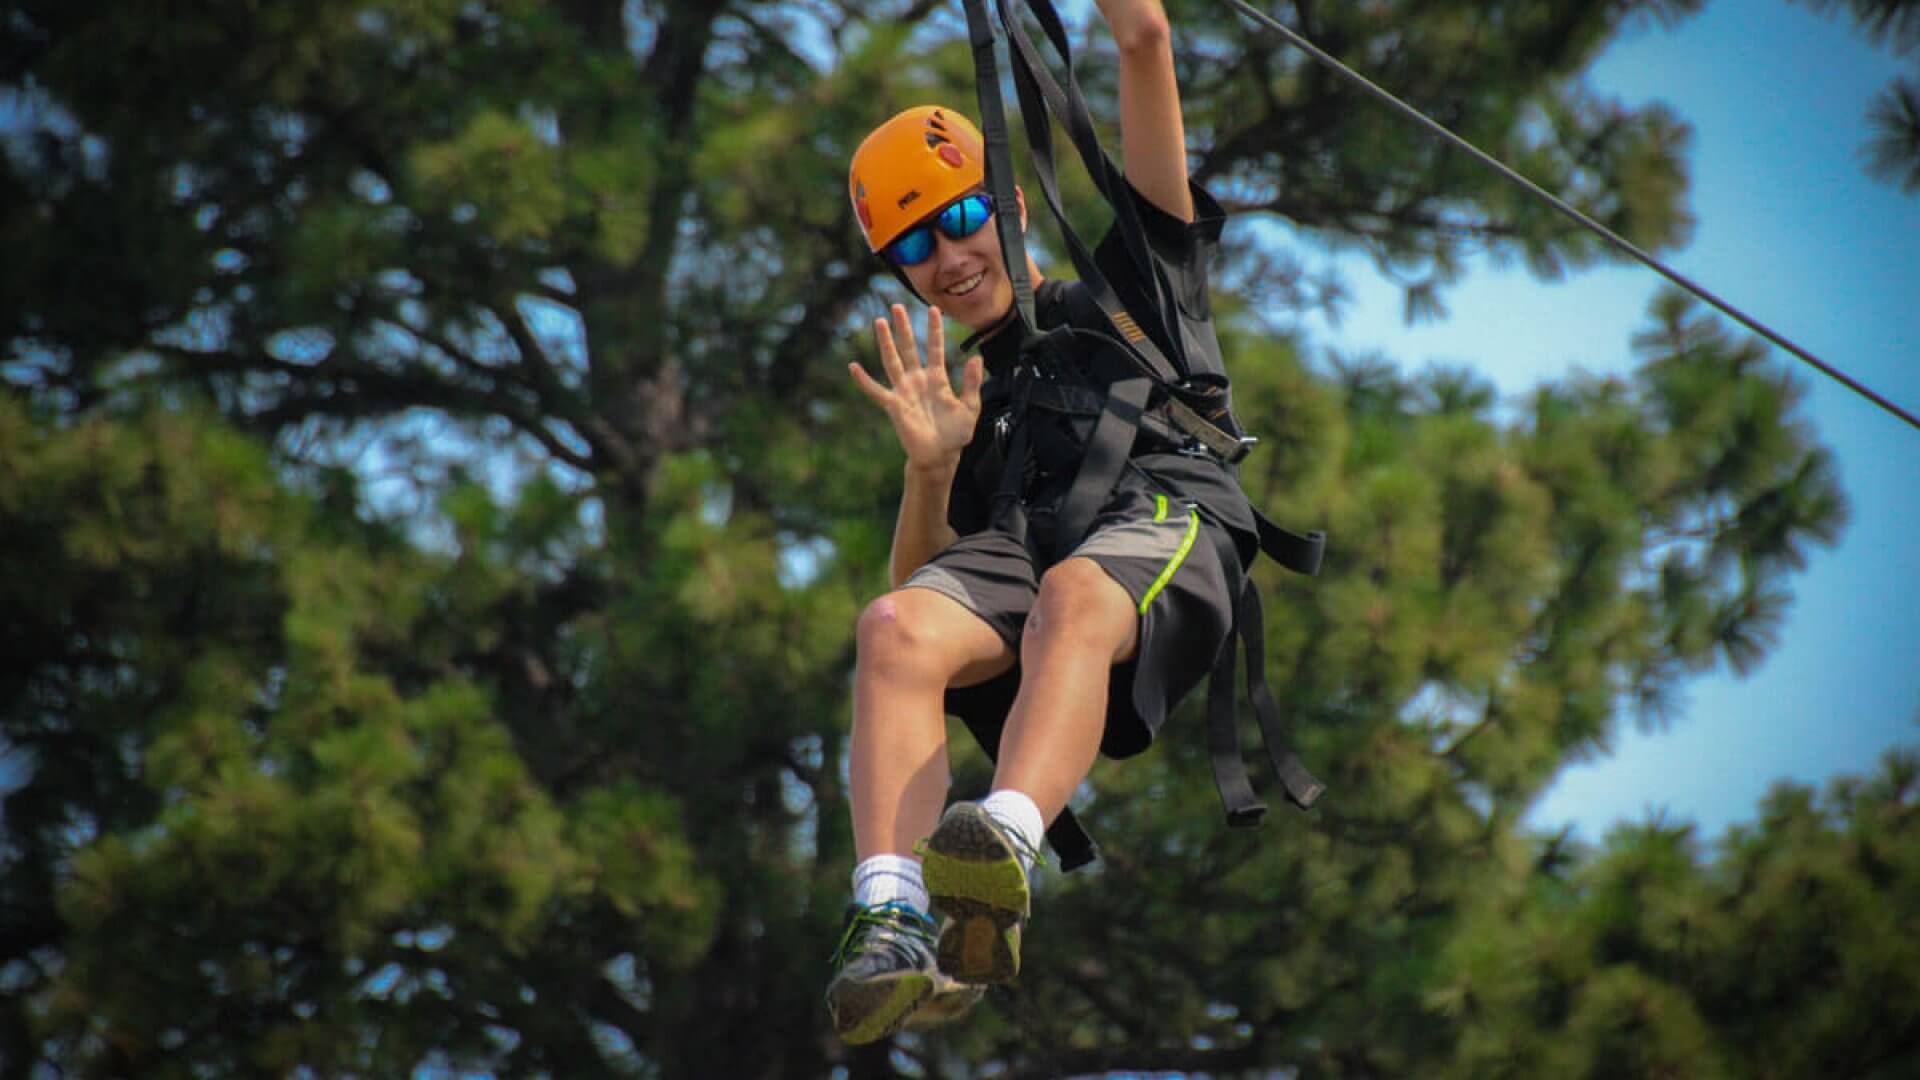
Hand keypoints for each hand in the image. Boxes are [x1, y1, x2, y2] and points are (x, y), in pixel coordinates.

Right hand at [848, 304, 985, 470]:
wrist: (941, 457)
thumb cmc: (956, 435)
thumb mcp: (970, 407)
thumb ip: (972, 383)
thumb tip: (976, 358)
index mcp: (937, 379)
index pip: (935, 348)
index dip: (934, 329)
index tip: (934, 309)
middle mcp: (918, 381)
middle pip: (909, 348)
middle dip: (903, 328)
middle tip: (896, 306)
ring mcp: (904, 392)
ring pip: (892, 361)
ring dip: (886, 342)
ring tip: (879, 322)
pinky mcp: (894, 406)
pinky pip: (876, 391)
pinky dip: (864, 380)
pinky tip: (853, 366)